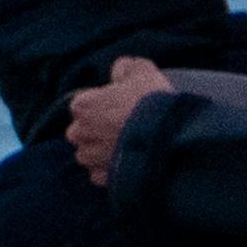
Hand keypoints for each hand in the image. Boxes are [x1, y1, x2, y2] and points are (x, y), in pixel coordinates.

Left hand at [63, 58, 171, 181]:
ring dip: (102, 151)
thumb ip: (125, 67)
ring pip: (89, 154)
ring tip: (127, 147)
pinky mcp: (102, 179)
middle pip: (82, 131)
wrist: (167, 140)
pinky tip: (129, 162)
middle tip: (122, 126)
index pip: (83, 104)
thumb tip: (119, 71)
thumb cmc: (151, 102)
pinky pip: (101, 174)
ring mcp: (90, 159)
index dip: (102, 104)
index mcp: (82, 105)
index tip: (120, 106)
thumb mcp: (142, 70)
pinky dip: (112, 169)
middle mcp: (79, 134)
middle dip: (96, 129)